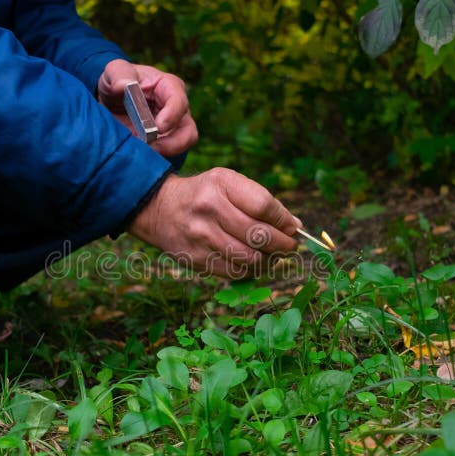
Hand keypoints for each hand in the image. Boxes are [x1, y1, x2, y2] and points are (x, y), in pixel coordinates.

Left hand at [97, 59, 197, 156]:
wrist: (112, 99)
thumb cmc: (118, 80)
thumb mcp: (114, 71)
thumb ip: (119, 74)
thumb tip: (125, 86)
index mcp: (169, 86)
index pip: (179, 101)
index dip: (172, 116)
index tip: (158, 128)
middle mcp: (177, 109)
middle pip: (188, 131)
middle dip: (172, 143)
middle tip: (150, 148)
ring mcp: (173, 128)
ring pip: (181, 146)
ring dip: (164, 152)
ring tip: (143, 153)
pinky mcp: (164, 143)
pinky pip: (167, 155)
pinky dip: (155, 158)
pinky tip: (139, 155)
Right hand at [129, 168, 301, 276]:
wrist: (159, 208)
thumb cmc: (205, 194)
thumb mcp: (228, 183)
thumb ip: (260, 201)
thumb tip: (294, 226)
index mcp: (221, 184)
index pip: (264, 206)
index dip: (284, 221)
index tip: (293, 228)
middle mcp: (209, 209)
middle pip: (259, 235)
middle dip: (283, 244)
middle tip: (290, 246)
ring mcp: (200, 236)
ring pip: (249, 258)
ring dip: (270, 260)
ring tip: (275, 256)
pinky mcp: (196, 259)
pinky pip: (234, 272)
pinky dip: (251, 270)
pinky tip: (256, 263)